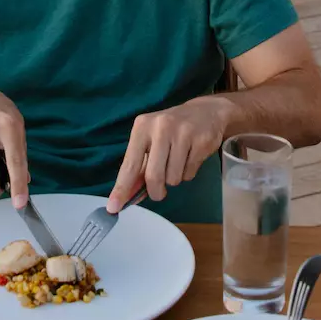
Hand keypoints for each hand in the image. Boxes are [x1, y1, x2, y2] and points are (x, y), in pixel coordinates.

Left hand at [107, 97, 230, 212]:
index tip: (113, 207)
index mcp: (143, 126)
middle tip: (159, 192)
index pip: (130, 164)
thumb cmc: (172, 129)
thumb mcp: (151, 140)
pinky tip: (190, 157)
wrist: (207, 112)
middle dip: (156, 191)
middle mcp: (161, 127)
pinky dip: (188, 173)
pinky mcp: (201, 142)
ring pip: (173, 178)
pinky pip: (189, 174)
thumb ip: (139, 167)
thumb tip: (127, 196)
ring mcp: (183, 133)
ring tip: (178, 162)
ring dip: (174, 179)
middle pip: (154, 176)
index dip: (122, 188)